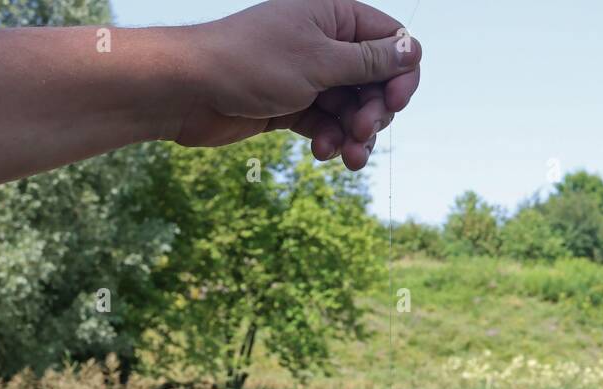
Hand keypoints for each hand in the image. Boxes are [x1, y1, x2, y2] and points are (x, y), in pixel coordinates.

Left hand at [175, 0, 421, 169]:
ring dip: (354, 134)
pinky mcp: (291, 104)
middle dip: (374, 112)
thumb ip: (369, 61)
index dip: (401, 75)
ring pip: (351, 108)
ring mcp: (308, 74)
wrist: (189, 90)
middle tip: (361, 133)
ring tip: (348, 158)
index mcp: (335, 15)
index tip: (394, 105)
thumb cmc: (250, 63)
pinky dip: (330, 139)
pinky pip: (326, 123)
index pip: (392, 42)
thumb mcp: (319, 61)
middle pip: (375, 81)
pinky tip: (323, 153)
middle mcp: (325, 41)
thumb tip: (413, 50)